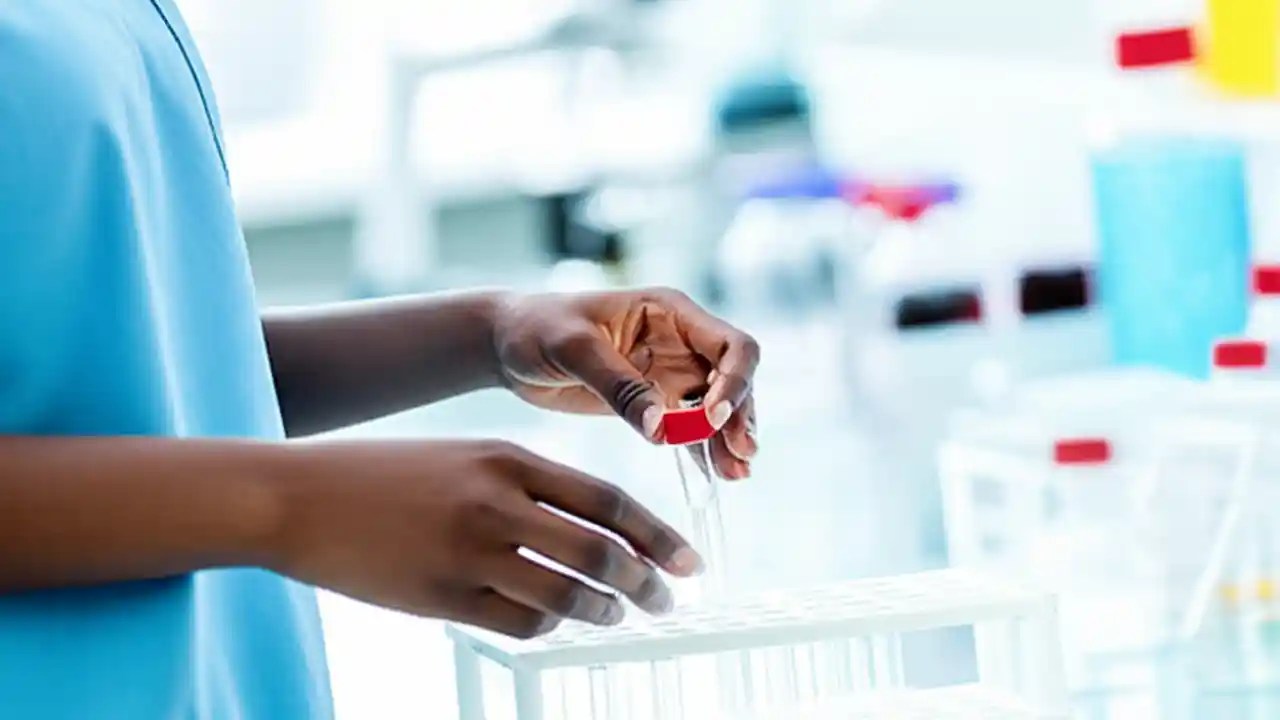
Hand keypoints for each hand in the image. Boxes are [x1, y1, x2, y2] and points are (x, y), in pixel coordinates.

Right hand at [266, 439, 699, 637]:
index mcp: (507, 459)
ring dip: (604, 610)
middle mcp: (495, 503)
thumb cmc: (385, 475)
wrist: (298, 497)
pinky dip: (549, 626)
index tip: (688, 559)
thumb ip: (526, 487)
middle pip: (599, 551)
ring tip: (621, 615)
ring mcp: (468, 553)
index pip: (607, 500)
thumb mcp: (465, 458)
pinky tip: (555, 623)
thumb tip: (590, 531)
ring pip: (567, 595)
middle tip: (667, 599)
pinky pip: (519, 623)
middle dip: (646, 580)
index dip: (656, 534)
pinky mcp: (441, 598)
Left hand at [493, 289, 759, 479]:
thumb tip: (663, 431)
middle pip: (734, 379)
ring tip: (734, 475)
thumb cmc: (535, 328)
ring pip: (718, 408)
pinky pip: (690, 428)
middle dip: (740, 417)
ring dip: (728, 439)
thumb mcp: (573, 349)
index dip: (734, 381)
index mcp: (670, 312)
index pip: (730, 344)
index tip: (714, 418)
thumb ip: (619, 387)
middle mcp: (680, 340)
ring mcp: (670, 372)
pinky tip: (716, 476)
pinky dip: (704, 450)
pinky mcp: (654, 401)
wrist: (506, 345)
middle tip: (739, 456)